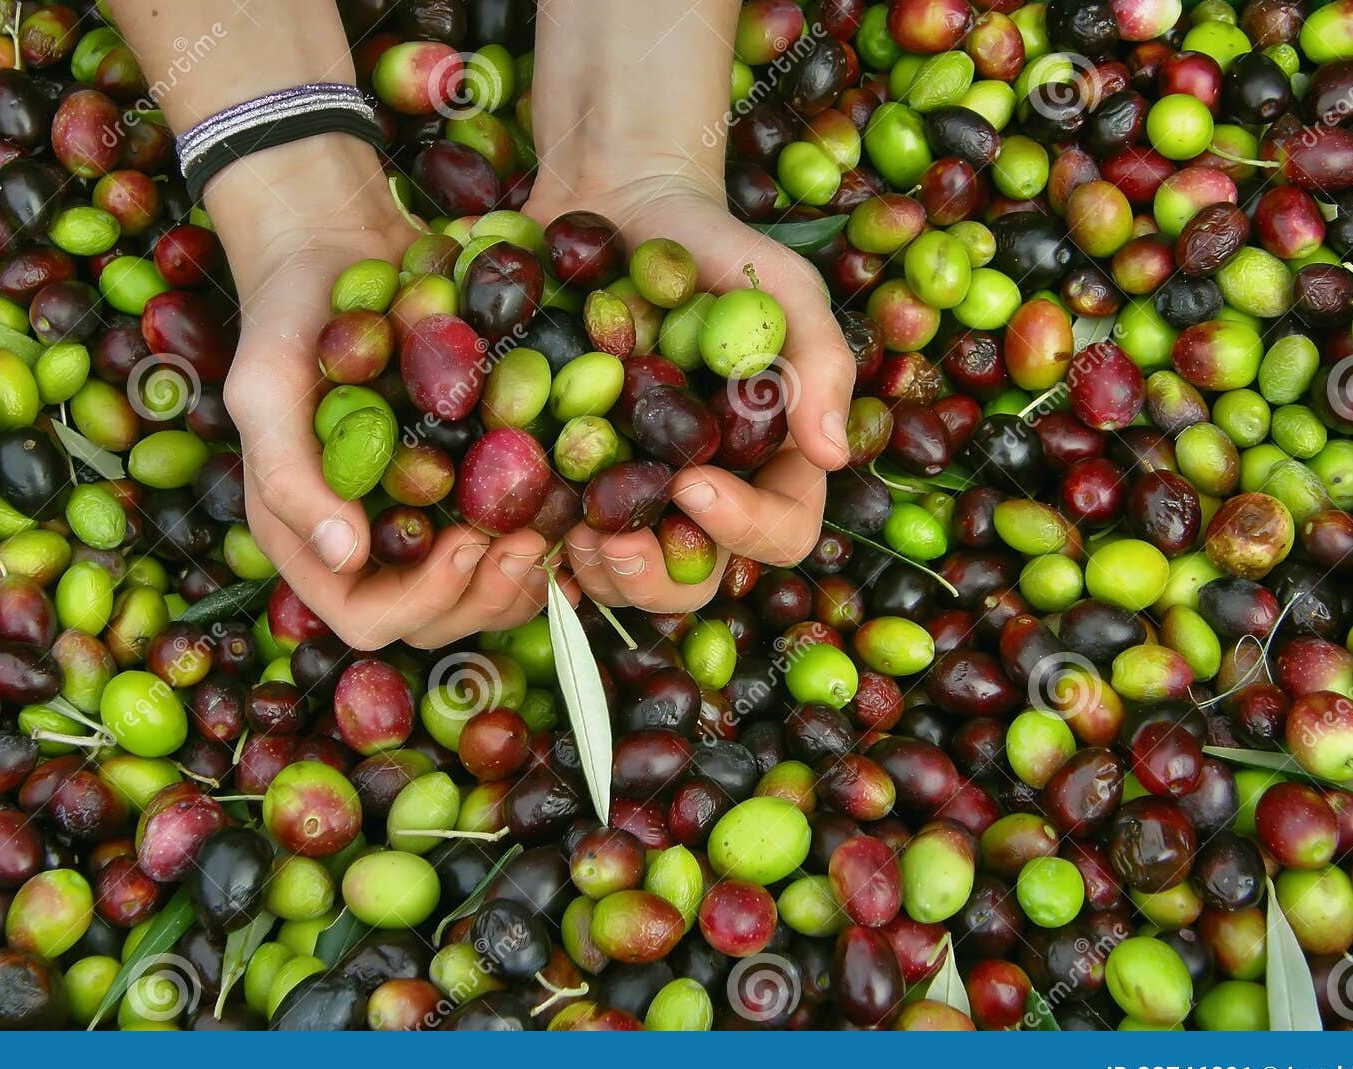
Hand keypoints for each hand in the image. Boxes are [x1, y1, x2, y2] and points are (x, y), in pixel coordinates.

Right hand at [217, 137, 557, 648]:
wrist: (336, 245)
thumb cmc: (287, 317)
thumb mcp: (265, 387)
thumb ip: (288, 474)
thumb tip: (345, 554)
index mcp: (312, 538)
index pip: (364, 618)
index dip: (419, 601)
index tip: (462, 545)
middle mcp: (371, 544)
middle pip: (434, 622)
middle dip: (484, 595)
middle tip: (528, 542)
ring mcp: (424, 517)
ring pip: (481, 595)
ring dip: (522, 579)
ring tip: (553, 530)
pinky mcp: (470, 484)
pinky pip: (511, 541)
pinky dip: (545, 543)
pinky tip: (577, 522)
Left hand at [525, 171, 855, 611]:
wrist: (615, 203)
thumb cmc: (710, 245)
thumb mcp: (781, 287)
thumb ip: (819, 362)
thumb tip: (832, 453)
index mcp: (764, 463)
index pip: (780, 532)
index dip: (743, 527)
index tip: (693, 482)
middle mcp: (700, 492)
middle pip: (696, 581)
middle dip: (656, 577)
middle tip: (612, 541)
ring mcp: (631, 492)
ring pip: (624, 579)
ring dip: (597, 574)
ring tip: (568, 533)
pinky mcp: (565, 479)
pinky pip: (557, 542)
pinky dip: (540, 552)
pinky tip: (520, 533)